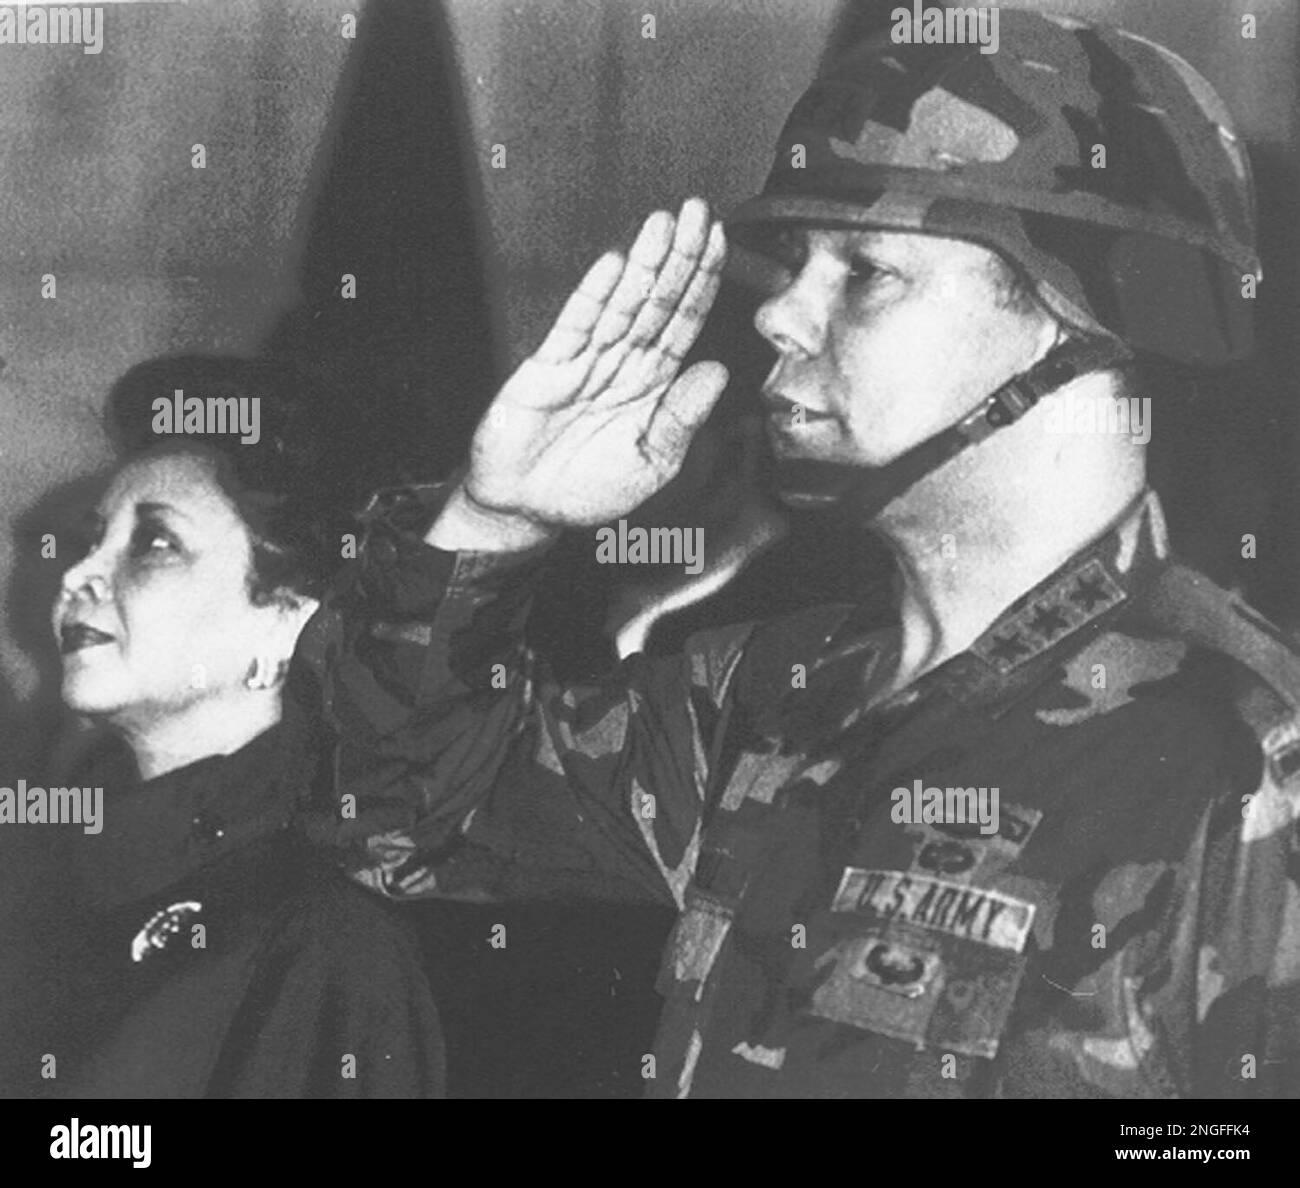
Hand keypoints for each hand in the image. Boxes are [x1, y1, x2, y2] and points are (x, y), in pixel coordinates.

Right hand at [431, 198, 727, 550]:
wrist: (527, 510)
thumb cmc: (589, 490)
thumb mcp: (651, 464)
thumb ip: (682, 420)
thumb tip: (718, 372)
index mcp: (653, 382)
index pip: (684, 322)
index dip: (701, 282)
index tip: (718, 241)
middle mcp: (622, 363)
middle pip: (656, 302)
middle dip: (678, 257)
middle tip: (696, 211)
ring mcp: (585, 362)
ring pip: (621, 306)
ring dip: (642, 265)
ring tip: (661, 225)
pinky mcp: (547, 369)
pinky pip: (575, 328)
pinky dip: (593, 298)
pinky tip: (613, 267)